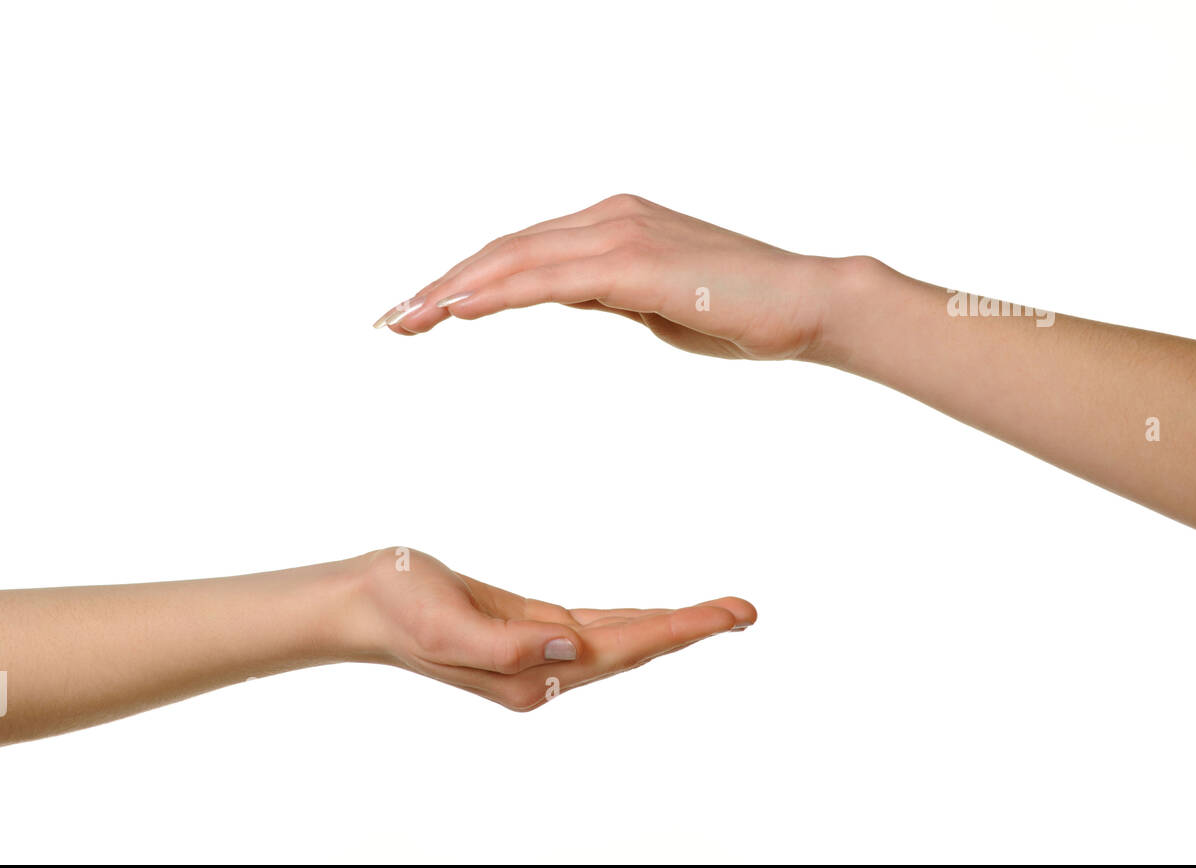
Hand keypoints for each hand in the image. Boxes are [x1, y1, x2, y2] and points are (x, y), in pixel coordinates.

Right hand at [335, 548, 755, 710]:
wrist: (363, 602)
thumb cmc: (399, 607)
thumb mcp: (446, 624)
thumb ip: (510, 644)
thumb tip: (574, 648)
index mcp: (529, 675)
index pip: (622, 649)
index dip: (679, 629)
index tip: (729, 615)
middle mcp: (542, 673)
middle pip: (634, 648)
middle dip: (692, 629)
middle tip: (748, 610)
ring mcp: (538, 655)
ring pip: (621, 640)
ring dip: (671, 626)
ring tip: (722, 613)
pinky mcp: (529, 632)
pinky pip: (596, 628)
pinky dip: (634, 621)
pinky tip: (657, 618)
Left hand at [374, 193, 860, 359]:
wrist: (807, 303)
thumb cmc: (737, 309)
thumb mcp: (650, 302)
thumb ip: (602, 292)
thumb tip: (562, 293)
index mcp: (609, 225)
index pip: (517, 251)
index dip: (461, 280)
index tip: (418, 312)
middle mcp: (606, 217)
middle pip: (501, 249)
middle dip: (438, 285)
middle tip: (388, 321)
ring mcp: (620, 234)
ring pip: (514, 258)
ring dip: (451, 289)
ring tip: (403, 320)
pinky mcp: (636, 263)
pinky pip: (551, 278)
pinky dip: (498, 291)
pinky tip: (457, 309)